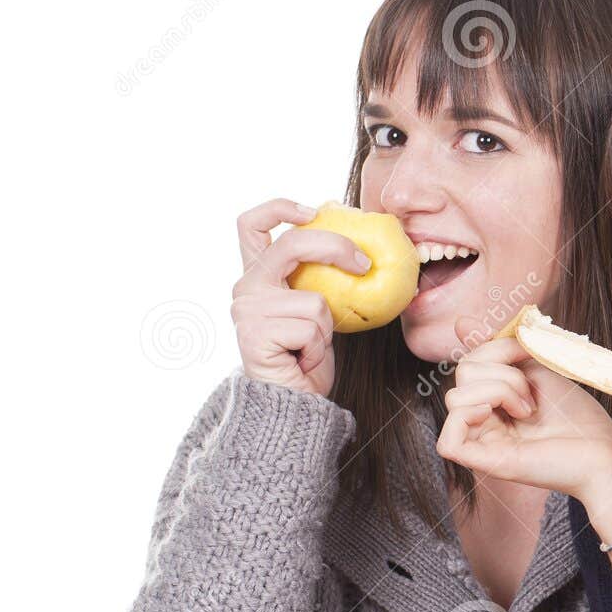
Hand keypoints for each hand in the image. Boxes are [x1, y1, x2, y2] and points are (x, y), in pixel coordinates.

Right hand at [231, 197, 368, 396]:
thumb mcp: (315, 310)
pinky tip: (301, 360)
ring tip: (308, 348)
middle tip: (365, 263)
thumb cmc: (306, 357)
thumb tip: (362, 252)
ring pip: (314, 300)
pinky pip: (312, 328)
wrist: (291, 403)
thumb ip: (319, 279)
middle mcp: (246, 288)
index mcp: (257, 276)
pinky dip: (318, 348)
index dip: (281, 207)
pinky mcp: (256, 333)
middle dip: (336, 247)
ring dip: (326, 329)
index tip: (313, 211)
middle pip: (292, 244)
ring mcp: (248, 310)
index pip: (252, 225)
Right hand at [436, 331, 611, 508]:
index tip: (528, 348)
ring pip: (454, 399)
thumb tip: (461, 323)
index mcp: (494, 398)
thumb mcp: (536, 368)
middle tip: (532, 394)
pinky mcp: (486, 463)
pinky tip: (492, 415)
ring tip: (526, 410)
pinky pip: (447, 441)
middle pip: (462, 373)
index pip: (471, 360)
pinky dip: (465, 417)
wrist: (602, 448)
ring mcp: (483, 442)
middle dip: (501, 370)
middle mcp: (484, 419)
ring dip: (496, 390)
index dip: (498, 345)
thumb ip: (500, 348)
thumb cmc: (577, 414)